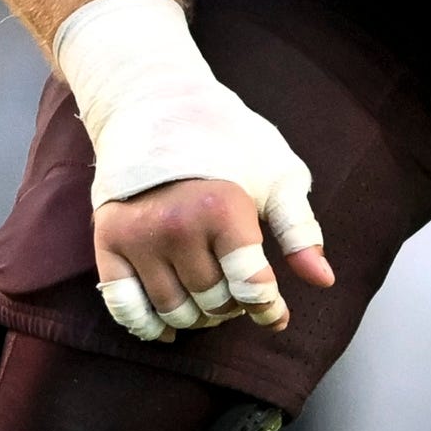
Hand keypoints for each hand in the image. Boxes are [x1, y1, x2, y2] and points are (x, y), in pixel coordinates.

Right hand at [54, 0, 331, 342]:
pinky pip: (124, 307)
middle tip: (237, 291)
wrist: (156, 103)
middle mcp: (176, 225)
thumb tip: (323, 281)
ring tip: (209, 301)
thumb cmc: (227, 140)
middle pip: (214, 302)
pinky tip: (167, 327)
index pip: (251, 286)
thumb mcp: (276, 174)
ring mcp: (137, 236)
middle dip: (233, 306)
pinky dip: (148, 326)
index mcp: (223, 207)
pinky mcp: (107, 241)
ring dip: (197, 317)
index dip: (267, 308)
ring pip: (174, 310)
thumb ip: (299, 229)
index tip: (274, 312)